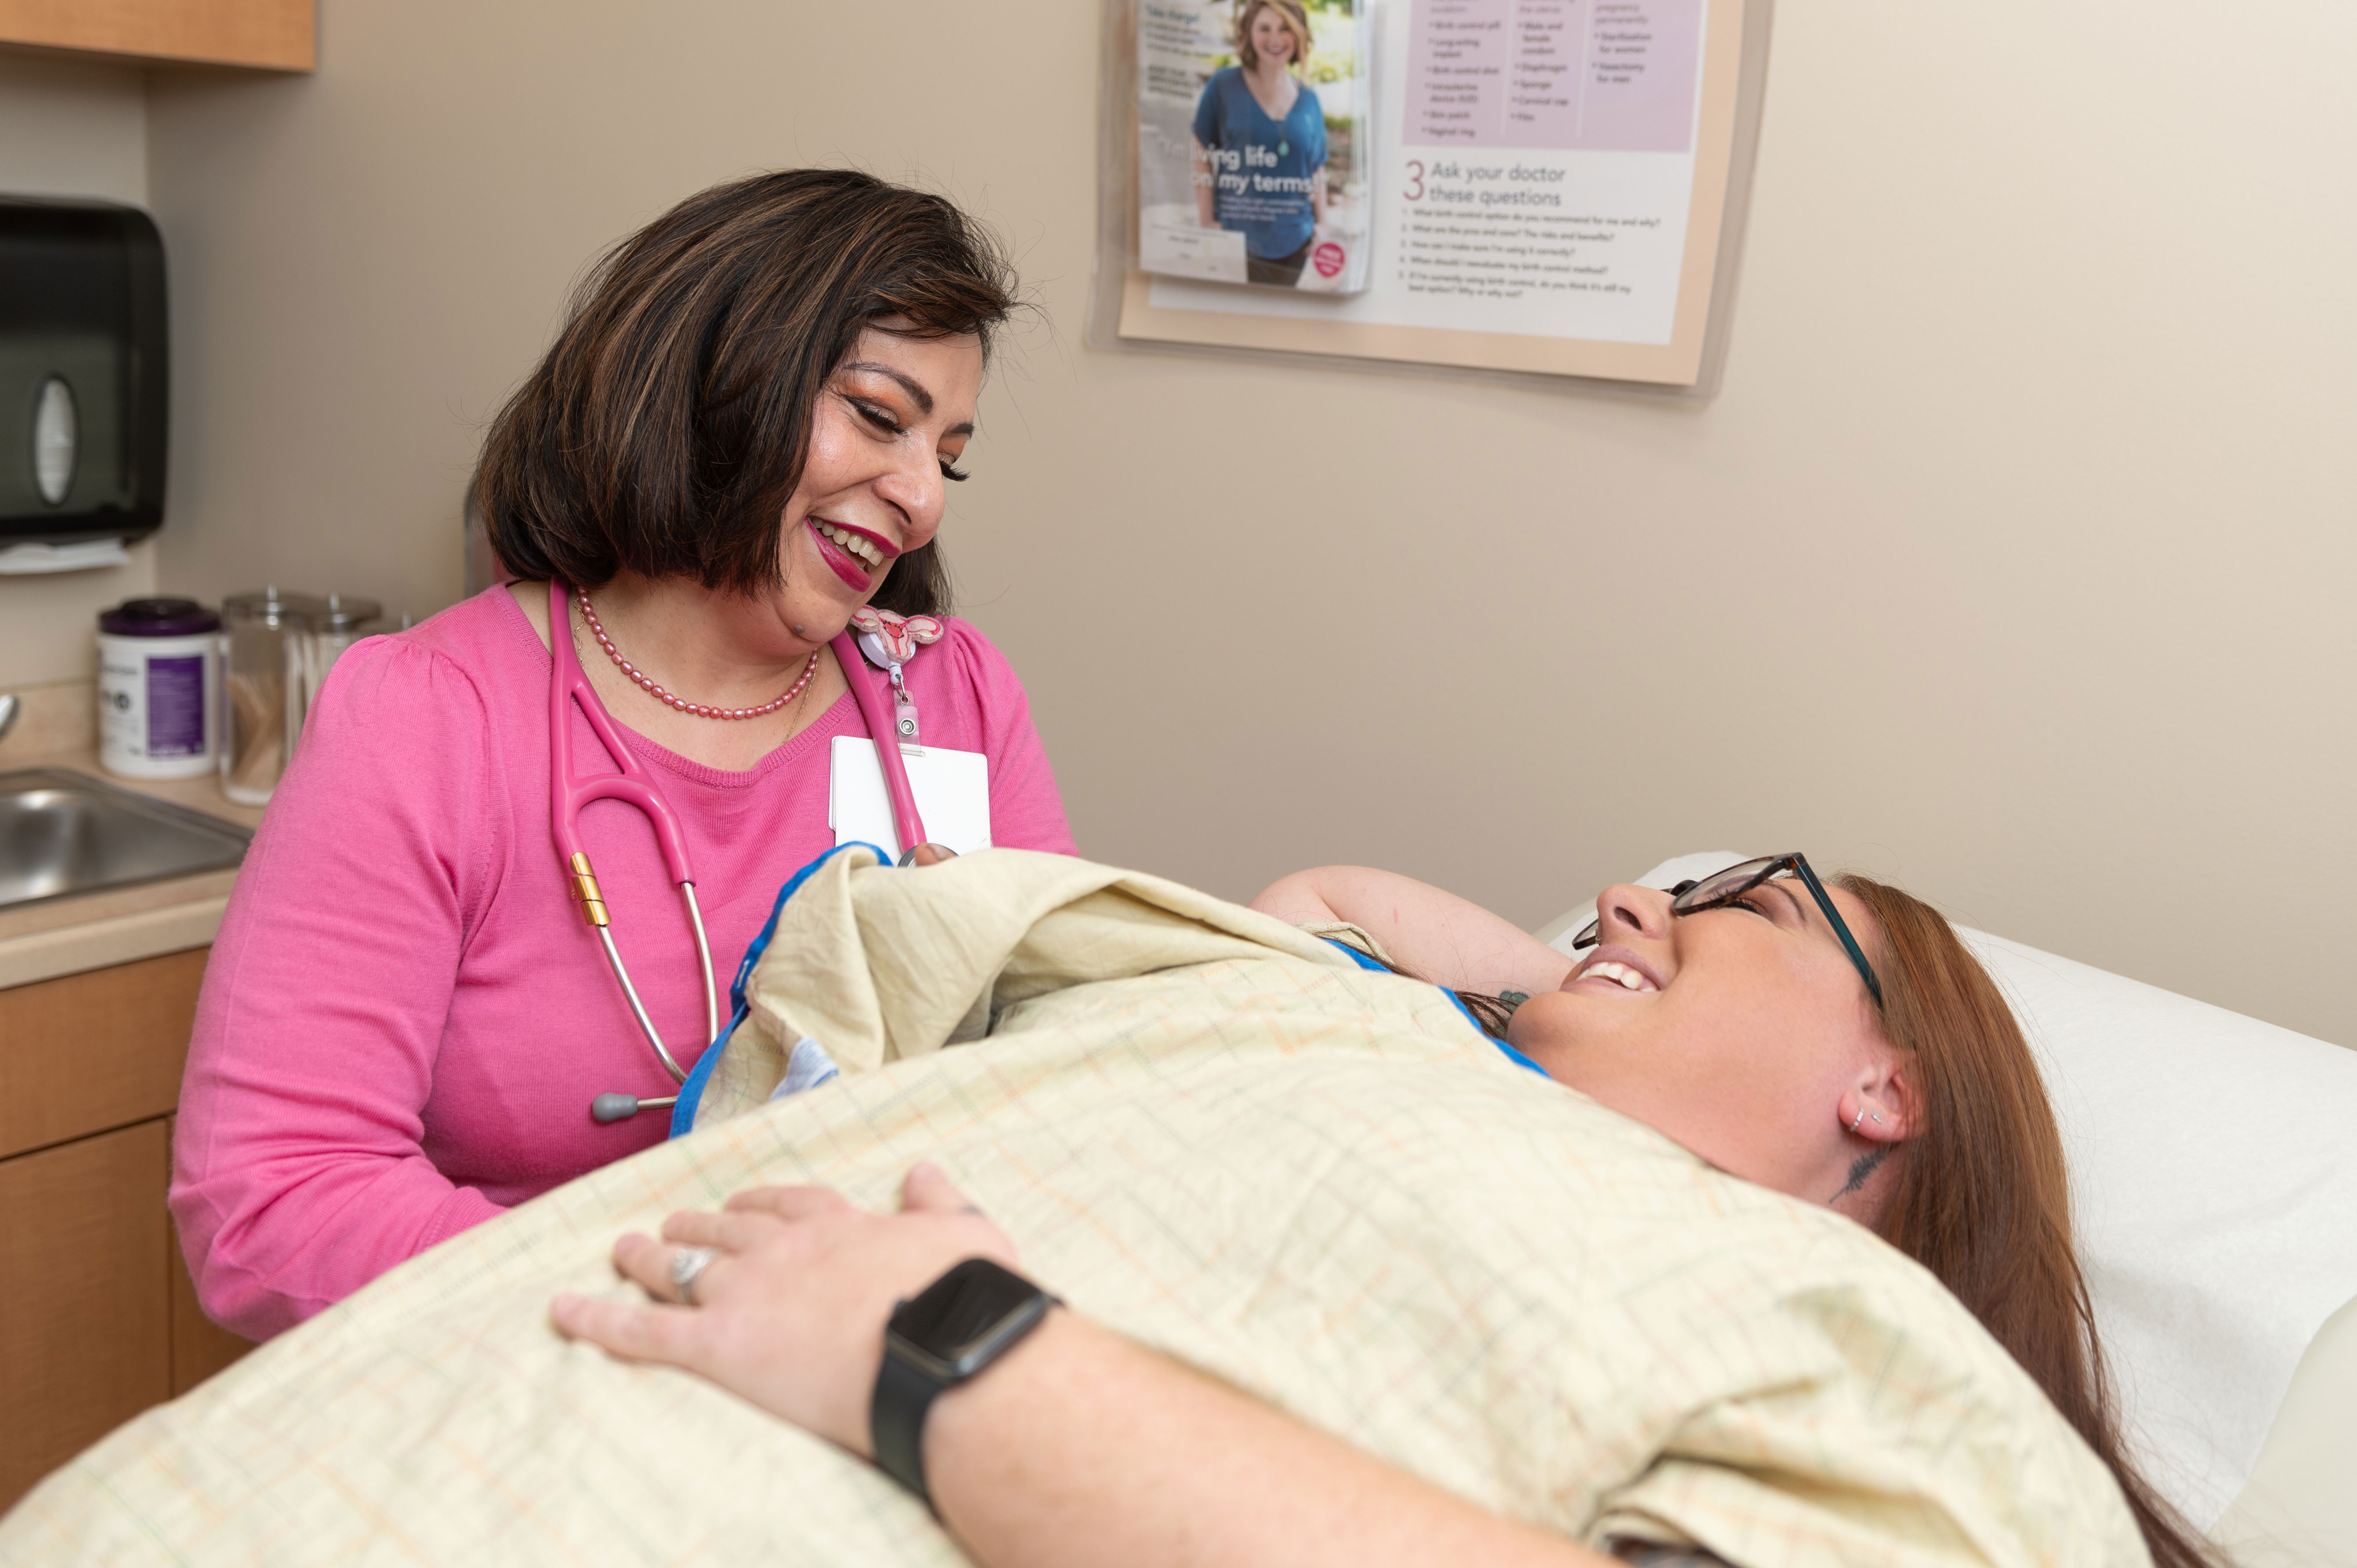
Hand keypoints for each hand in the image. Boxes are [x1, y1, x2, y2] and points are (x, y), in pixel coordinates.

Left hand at [551, 1163, 1019, 1457]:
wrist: (942, 1347)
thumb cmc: (965, 1299)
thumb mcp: (968, 1234)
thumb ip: (939, 1202)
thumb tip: (924, 1172)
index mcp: (839, 1224)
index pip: (788, 1203)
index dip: (760, 1202)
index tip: (745, 1202)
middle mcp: (783, 1248)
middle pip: (726, 1229)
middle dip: (696, 1221)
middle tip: (673, 1219)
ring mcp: (745, 1291)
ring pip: (681, 1265)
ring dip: (647, 1255)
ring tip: (624, 1249)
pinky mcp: (718, 1344)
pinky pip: (644, 1330)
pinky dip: (598, 1320)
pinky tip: (563, 1311)